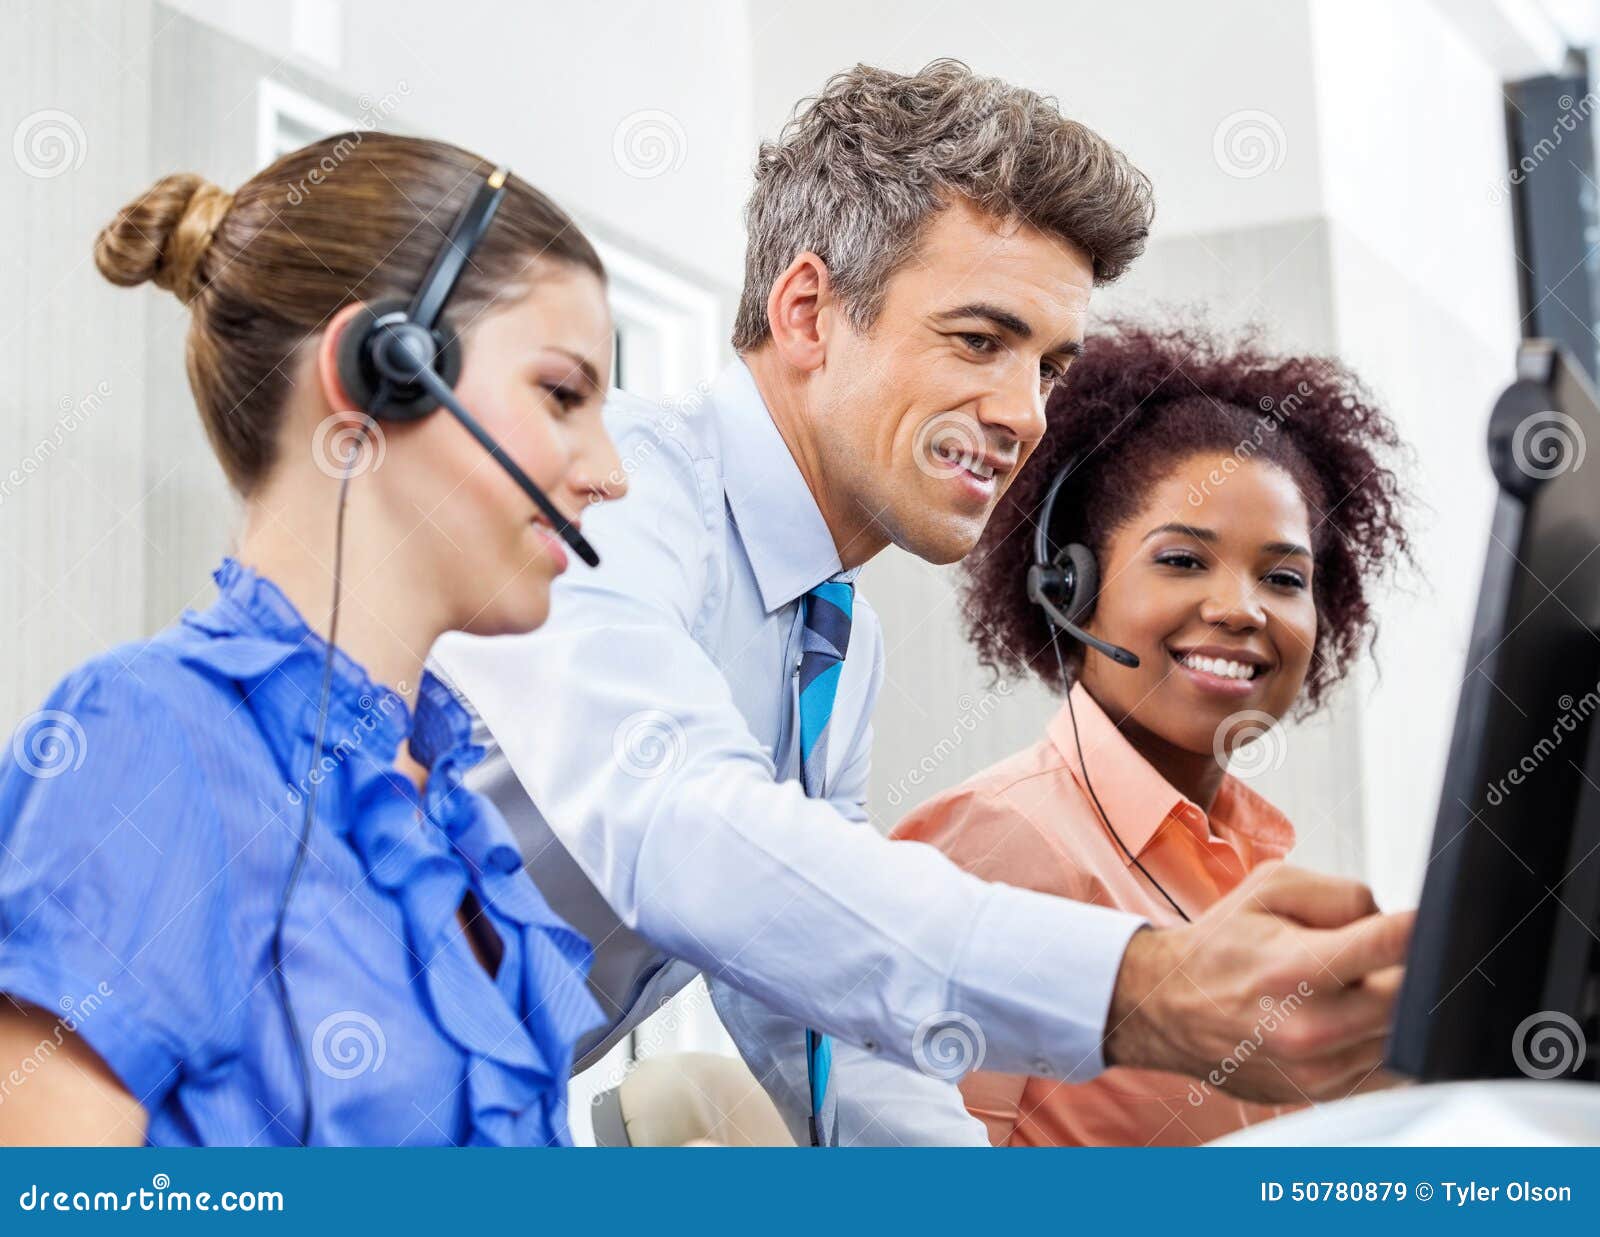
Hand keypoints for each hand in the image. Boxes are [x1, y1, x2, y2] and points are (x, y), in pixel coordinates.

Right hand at [1101, 862, 1413, 1103]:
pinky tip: (1342, 1013)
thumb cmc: (1221, 944)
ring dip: (1390, 1005)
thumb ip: (1343, 893)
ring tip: (1347, 983)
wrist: (1168, 1006)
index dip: (1420, 927)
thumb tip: (1397, 921)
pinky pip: (1383, 1063)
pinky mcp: (1323, 1093)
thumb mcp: (1270, 887)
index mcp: (1294, 968)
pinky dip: (1375, 1035)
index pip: (1393, 945)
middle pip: (1411, 997)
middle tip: (1379, 951)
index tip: (1428, 920)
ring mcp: (1318, 1070)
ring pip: (1402, 1033)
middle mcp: (1309, 1028)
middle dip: (1405, 967)